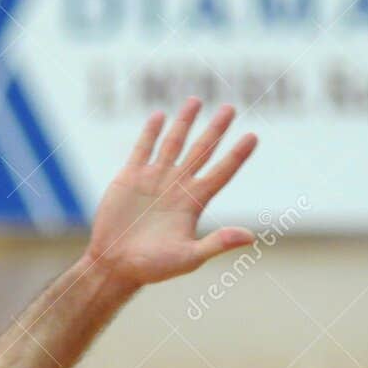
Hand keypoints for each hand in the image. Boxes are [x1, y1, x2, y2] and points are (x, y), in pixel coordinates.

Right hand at [85, 98, 259, 290]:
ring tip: (195, 100)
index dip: (238, 154)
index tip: (253, 136)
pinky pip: (143, 149)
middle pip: (202, 150)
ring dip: (185, 122)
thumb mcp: (188, 258)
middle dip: (216, 129)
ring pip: (174, 143)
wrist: (114, 265)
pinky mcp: (130, 178)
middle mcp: (177, 186)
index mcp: (194, 202)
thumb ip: (217, 244)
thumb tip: (251, 237)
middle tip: (230, 108)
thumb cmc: (152, 267)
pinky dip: (151, 132)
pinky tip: (159, 116)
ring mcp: (153, 179)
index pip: (222, 172)